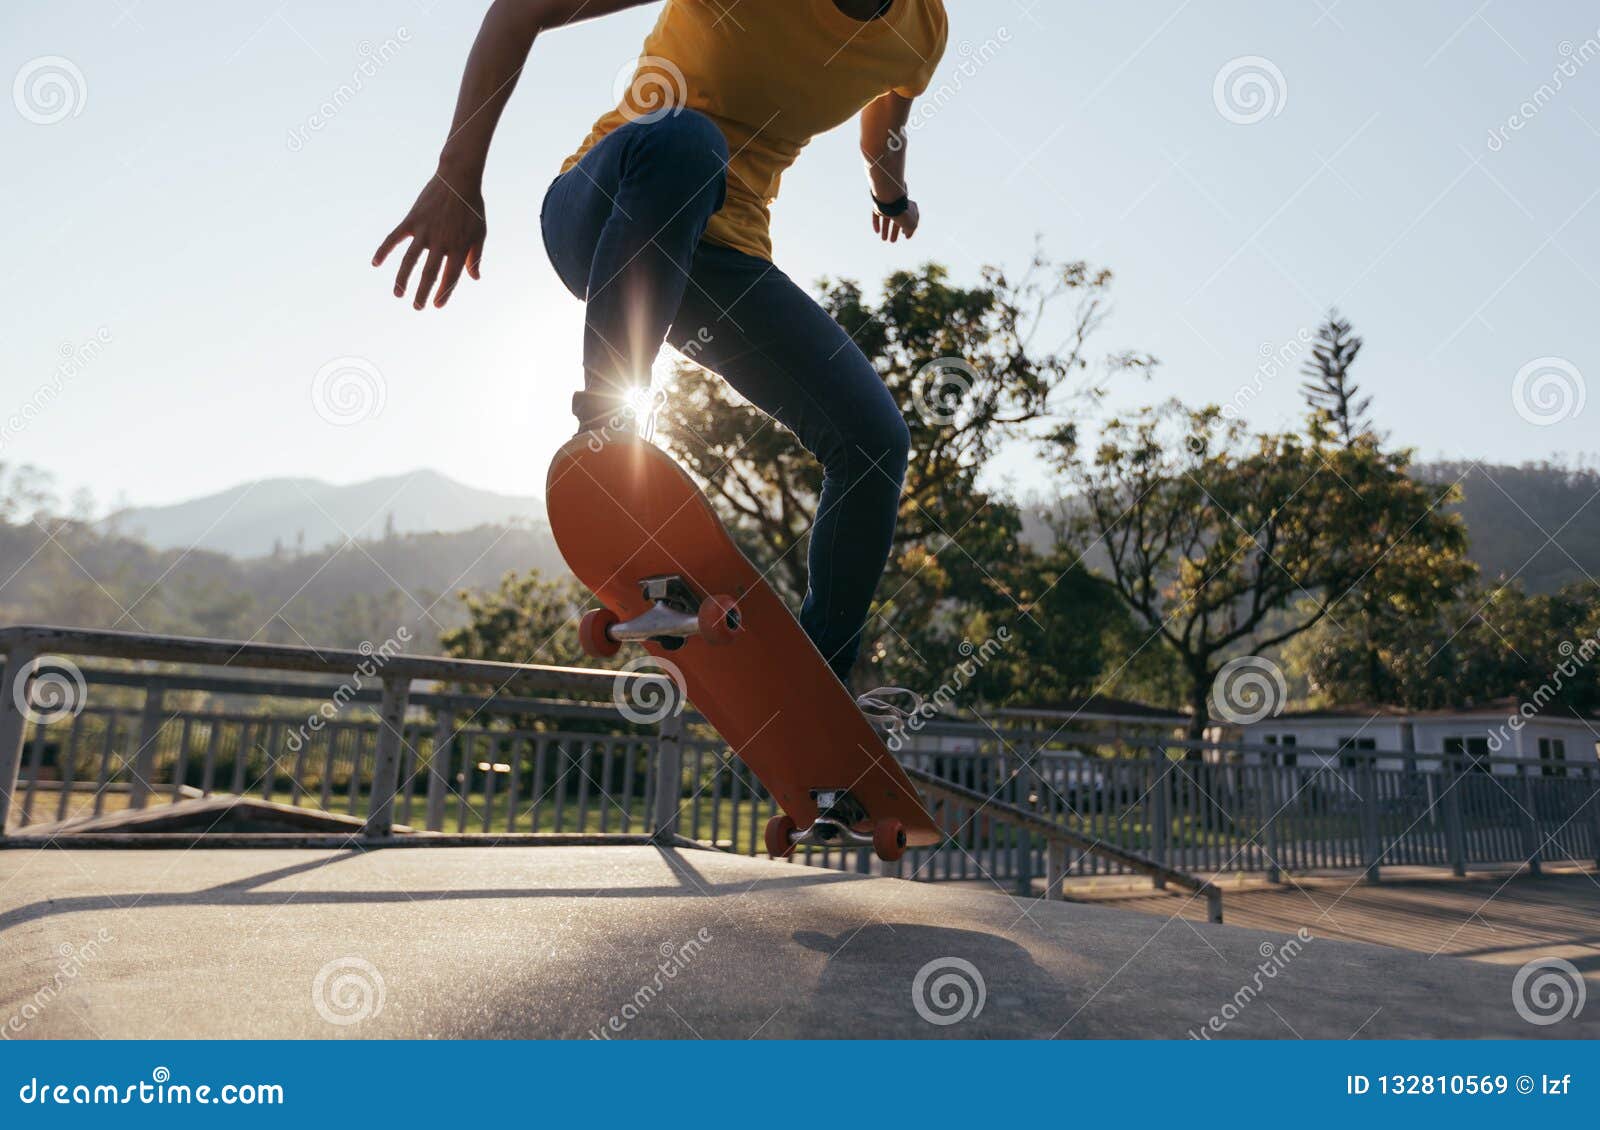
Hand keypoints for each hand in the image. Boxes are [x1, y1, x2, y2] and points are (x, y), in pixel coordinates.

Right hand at [373, 172, 486, 308]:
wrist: (458, 179)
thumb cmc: (472, 208)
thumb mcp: (479, 233)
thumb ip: (475, 256)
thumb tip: (474, 278)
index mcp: (459, 247)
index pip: (451, 276)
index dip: (444, 293)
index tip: (437, 305)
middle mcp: (441, 242)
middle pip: (430, 273)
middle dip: (422, 293)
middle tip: (417, 307)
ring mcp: (425, 231)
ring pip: (410, 261)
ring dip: (403, 279)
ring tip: (398, 294)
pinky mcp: (412, 220)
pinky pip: (394, 238)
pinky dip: (384, 250)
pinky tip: (376, 263)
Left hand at [871, 199, 918, 241]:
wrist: (891, 201)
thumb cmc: (904, 213)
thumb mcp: (911, 225)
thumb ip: (910, 231)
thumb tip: (907, 235)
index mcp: (909, 208)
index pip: (909, 219)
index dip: (906, 228)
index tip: (904, 235)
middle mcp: (898, 206)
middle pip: (897, 221)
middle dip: (894, 232)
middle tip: (892, 241)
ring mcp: (888, 205)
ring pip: (886, 220)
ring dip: (885, 230)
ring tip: (884, 239)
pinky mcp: (878, 206)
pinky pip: (876, 216)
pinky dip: (876, 224)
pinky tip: (877, 232)